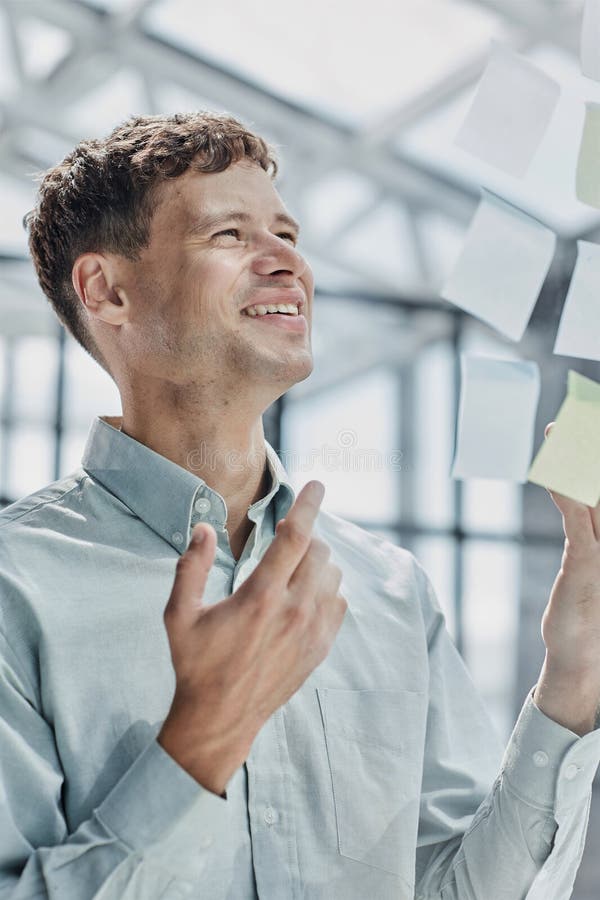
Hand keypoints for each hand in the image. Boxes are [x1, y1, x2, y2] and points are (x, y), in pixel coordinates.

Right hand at [157, 480, 346, 794]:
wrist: (220, 720)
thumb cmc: (196, 664)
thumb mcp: (178, 615)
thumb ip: (190, 567)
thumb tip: (203, 528)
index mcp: (261, 596)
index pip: (295, 537)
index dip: (307, 505)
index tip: (317, 484)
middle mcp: (294, 611)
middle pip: (319, 551)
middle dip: (305, 537)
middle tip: (285, 540)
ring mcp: (313, 632)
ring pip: (333, 576)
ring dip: (317, 563)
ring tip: (292, 570)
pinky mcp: (321, 649)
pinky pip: (340, 604)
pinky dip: (328, 591)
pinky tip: (305, 596)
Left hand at [533, 422, 599, 735]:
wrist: (583, 667)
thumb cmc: (580, 625)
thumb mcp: (580, 574)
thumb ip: (582, 540)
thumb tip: (575, 508)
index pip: (597, 490)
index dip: (588, 459)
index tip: (576, 428)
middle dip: (589, 450)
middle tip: (579, 415)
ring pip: (594, 496)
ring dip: (576, 462)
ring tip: (563, 430)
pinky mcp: (589, 562)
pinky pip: (577, 521)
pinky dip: (565, 495)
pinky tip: (555, 473)